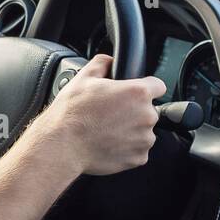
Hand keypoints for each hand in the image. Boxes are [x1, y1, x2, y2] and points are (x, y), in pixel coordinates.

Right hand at [30, 53, 163, 177]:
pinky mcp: (138, 158)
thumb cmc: (71, 113)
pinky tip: (108, 143)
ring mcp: (144, 139)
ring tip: (107, 130)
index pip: (158, 85)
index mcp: (137, 93)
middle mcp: (146, 116)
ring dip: (131, 131)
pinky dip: (126, 148)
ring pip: (144, 131)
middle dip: (134, 111)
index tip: (133, 94)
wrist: (62, 145)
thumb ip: (103, 62)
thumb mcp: (83, 77)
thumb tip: (109, 61)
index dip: (145, 87)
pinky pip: (138, 151)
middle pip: (149, 110)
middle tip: (110, 114)